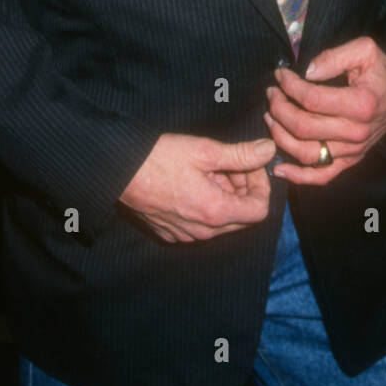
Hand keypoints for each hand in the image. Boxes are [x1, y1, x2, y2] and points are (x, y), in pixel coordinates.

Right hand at [118, 133, 275, 242]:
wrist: (116, 171)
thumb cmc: (158, 158)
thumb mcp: (204, 150)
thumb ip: (241, 154)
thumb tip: (269, 150)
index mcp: (215, 211)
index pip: (260, 210)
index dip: (261, 185)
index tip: (250, 165)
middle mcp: (203, 231)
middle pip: (242, 217)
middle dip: (243, 190)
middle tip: (229, 165)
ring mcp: (185, 235)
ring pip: (221, 222)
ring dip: (224, 197)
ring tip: (208, 171)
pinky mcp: (170, 234)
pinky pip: (200, 226)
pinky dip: (205, 207)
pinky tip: (192, 184)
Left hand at [264, 36, 385, 185]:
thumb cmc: (383, 72)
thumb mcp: (365, 50)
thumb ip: (334, 57)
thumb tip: (307, 72)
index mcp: (360, 104)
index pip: (311, 100)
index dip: (289, 86)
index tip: (280, 75)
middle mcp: (356, 132)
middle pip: (303, 127)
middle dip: (279, 108)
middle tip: (271, 93)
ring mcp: (353, 150)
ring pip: (306, 153)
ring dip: (280, 136)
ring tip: (270, 116)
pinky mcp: (350, 161)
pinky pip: (321, 176)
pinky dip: (298, 177)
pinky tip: (278, 168)